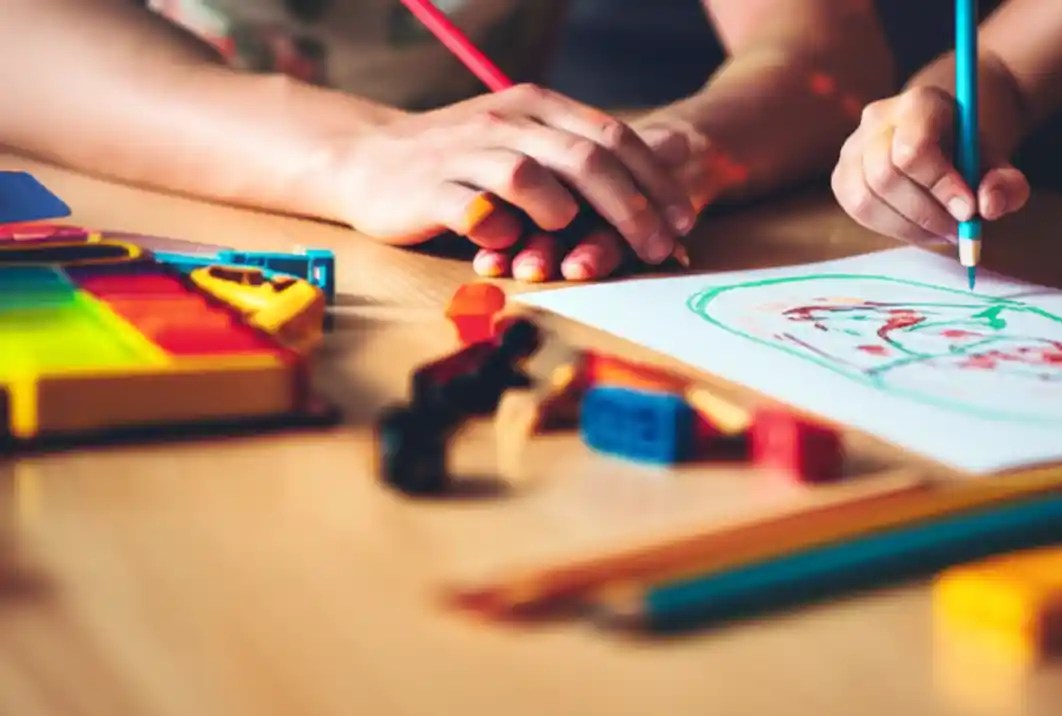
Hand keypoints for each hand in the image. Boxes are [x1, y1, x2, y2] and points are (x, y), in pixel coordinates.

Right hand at [324, 84, 695, 274]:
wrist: (366, 159)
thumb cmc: (460, 162)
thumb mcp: (525, 143)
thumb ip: (583, 158)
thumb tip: (667, 178)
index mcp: (536, 106)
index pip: (612, 137)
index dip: (654, 182)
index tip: (683, 224)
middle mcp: (505, 120)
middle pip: (585, 158)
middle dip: (632, 209)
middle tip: (659, 249)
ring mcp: (466, 151)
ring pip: (533, 175)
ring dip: (569, 216)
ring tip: (582, 245)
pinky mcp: (430, 187)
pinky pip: (477, 208)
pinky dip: (504, 230)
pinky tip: (514, 248)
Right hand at [830, 87, 1029, 244]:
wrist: (941, 135)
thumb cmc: (967, 151)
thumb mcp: (997, 163)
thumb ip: (1005, 183)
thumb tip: (987, 207)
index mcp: (918, 104)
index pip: (913, 151)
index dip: (940, 187)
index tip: (968, 212)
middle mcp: (877, 119)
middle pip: (885, 177)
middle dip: (925, 213)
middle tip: (957, 229)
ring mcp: (852, 147)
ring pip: (865, 199)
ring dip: (908, 227)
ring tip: (940, 231)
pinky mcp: (842, 176)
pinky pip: (857, 211)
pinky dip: (890, 228)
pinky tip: (917, 228)